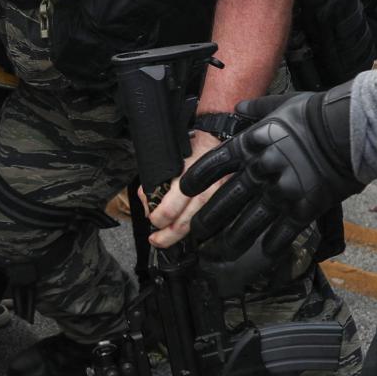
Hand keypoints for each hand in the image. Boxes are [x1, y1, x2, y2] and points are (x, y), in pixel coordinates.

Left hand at [145, 130, 225, 247]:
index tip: (153, 220)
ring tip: (166, 240)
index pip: (173, 205)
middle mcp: (209, 186)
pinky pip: (215, 220)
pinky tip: (188, 234)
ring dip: (182, 235)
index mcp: (191, 173)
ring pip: (201, 224)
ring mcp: (221, 194)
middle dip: (169, 235)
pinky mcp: (229, 198)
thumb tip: (147, 202)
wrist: (218, 135)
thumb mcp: (169, 156)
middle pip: (187, 220)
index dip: (160, 217)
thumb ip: (156, 179)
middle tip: (156, 240)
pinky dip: (200, 230)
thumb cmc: (192, 146)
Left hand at [178, 85, 360, 266]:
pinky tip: (264, 254)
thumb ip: (256, 109)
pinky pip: (282, 233)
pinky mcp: (303, 207)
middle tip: (196, 233)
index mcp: (250, 145)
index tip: (184, 191)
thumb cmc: (316, 114)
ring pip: (248, 224)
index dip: (194, 180)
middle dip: (207, 220)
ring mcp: (281, 191)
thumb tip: (240, 106)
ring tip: (219, 252)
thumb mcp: (281, 104)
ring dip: (231, 241)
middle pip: (224, 200)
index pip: (212, 165)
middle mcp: (260, 170)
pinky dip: (271, 247)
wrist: (349, 128)